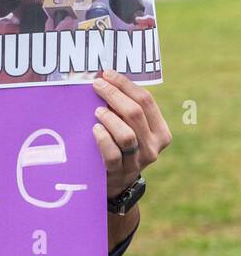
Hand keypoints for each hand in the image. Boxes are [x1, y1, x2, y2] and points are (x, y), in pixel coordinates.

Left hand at [92, 68, 170, 198]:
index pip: (146, 101)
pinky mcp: (120, 172)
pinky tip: (95, 130)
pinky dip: (103, 139)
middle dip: (114, 95)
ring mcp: (138, 160)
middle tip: (97, 85)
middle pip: (136, 113)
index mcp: (160, 130)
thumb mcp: (129, 128)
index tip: (107, 73)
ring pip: (127, 135)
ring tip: (97, 111)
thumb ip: (124, 109)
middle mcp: (154, 145)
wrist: (116, 182)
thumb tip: (103, 78)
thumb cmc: (119, 146)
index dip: (125, 84)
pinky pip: (113, 154)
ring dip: (110, 118)